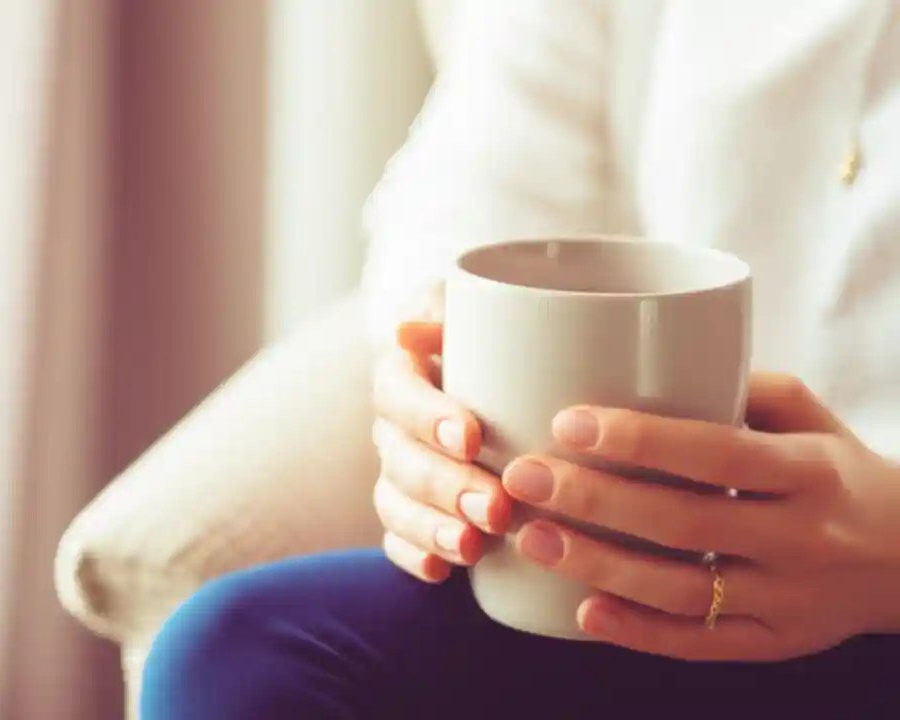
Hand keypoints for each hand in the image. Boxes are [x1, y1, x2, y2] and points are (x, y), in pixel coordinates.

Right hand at [371, 285, 511, 581]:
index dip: (426, 417)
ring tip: (473, 547)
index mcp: (404, 372)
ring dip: (430, 527)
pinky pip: (397, 539)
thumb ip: (456, 307)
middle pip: (400, 458)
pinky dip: (414, 556)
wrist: (513, 368)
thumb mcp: (486, 308)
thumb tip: (409, 330)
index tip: (471, 438)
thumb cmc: (502, 331)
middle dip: (444, 486)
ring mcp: (399, 472)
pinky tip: (442, 573)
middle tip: (494, 507)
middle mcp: (394, 425)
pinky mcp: (414, 512)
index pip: (397, 392)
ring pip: (395, 503)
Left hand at [499, 372, 899, 659]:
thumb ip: (743, 389)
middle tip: (523, 478)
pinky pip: (702, 645)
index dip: (641, 441)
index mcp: (811, 470)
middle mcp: (803, 538)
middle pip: (685, 524)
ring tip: (532, 538)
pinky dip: (640, 633)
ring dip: (599, 567)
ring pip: (683, 591)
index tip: (568, 422)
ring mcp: (790, 599)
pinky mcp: (777, 642)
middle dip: (594, 501)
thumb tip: (653, 359)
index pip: (718, 454)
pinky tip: (583, 612)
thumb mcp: (814, 419)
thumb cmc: (842, 474)